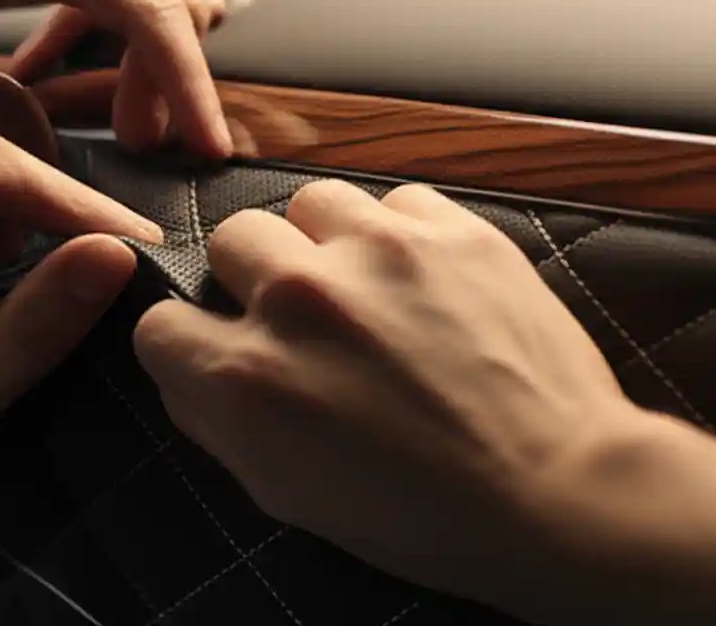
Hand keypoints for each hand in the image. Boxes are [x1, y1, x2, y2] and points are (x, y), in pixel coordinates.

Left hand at [0, 0, 230, 155]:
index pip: (151, 14)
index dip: (185, 85)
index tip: (206, 148)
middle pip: (181, 9)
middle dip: (169, 83)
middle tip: (131, 142)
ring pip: (175, 1)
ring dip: (151, 63)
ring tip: (97, 110)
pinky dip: (121, 41)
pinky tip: (47, 65)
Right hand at [133, 180, 653, 614]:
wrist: (554, 491)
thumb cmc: (422, 514)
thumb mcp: (285, 492)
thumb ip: (216, 420)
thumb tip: (189, 365)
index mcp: (248, 378)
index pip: (160, 323)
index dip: (191, 343)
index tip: (225, 351)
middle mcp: (301, 300)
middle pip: (231, 240)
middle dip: (256, 279)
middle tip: (305, 318)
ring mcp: (381, 253)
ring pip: (309, 203)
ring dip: (325, 242)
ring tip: (366, 288)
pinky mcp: (453, 230)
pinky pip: (396, 201)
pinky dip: (402, 235)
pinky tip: (424, 280)